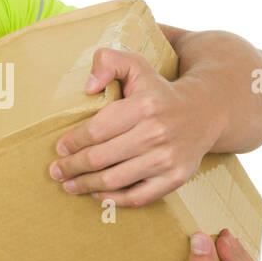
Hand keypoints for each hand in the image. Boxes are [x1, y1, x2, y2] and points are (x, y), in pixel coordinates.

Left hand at [48, 47, 221, 206]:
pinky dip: (113, 199)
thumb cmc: (159, 91)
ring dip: (86, 185)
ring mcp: (167, 159)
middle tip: (56, 171)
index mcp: (143, 106)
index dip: (73, 142)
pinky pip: (137, 197)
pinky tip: (98, 194)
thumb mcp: (136, 65)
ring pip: (114, 179)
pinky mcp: (175, 178)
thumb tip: (88, 87)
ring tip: (70, 185)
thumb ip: (108, 61)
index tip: (60, 148)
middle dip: (72, 167)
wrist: (204, 112)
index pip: (96, 130)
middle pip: (100, 158)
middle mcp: (156, 133)